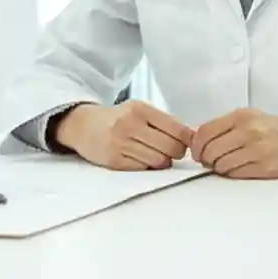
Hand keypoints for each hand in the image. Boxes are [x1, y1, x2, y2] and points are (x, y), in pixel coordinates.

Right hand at [54, 100, 194, 170]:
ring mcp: (121, 143)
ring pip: (159, 161)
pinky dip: (146, 167)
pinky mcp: (114, 160)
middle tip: (170, 151)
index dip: (187, 141)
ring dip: (161, 162)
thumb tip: (194, 138)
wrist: (83, 126)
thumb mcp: (139, 111)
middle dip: (175, 153)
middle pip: (171, 148)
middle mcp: (130, 124)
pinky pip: (143, 169)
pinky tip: (139, 159)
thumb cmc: (118, 119)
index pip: (178, 130)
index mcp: (140, 109)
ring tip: (153, 154)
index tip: (186, 143)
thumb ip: (164, 123)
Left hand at [189, 109, 277, 178]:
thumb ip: (228, 126)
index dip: (197, 146)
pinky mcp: (264, 167)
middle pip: (209, 150)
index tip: (197, 152)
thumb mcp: (253, 118)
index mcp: (242, 116)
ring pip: (220, 165)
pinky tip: (240, 169)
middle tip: (211, 161)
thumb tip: (201, 140)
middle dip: (206, 159)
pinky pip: (235, 174)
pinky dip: (233, 174)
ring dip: (220, 168)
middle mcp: (247, 130)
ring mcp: (255, 149)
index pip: (205, 132)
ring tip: (229, 165)